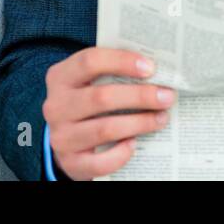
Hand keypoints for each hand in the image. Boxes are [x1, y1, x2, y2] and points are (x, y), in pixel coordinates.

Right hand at [42, 47, 173, 179]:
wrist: (69, 137)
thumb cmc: (90, 100)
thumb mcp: (93, 80)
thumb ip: (116, 71)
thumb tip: (159, 69)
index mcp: (61, 77)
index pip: (90, 61)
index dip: (122, 61)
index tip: (151, 68)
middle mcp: (56, 106)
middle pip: (101, 97)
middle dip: (140, 96)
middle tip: (167, 96)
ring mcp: (61, 136)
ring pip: (105, 129)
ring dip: (140, 123)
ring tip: (162, 118)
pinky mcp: (70, 162)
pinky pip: (100, 161)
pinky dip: (121, 154)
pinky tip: (135, 144)